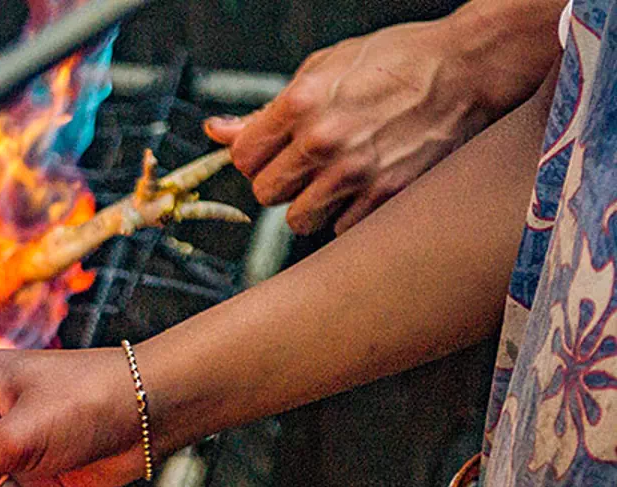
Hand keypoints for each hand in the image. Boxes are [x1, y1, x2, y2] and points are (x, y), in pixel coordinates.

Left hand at [205, 17, 513, 234]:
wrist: (467, 67)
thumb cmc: (394, 60)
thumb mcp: (324, 68)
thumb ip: (268, 109)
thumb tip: (218, 132)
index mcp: (300, 104)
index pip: (243, 158)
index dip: (255, 158)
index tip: (273, 152)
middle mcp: (322, 141)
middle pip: (266, 193)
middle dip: (280, 182)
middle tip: (306, 166)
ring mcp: (354, 172)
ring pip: (299, 219)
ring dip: (310, 205)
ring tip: (334, 179)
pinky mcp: (385, 195)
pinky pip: (341, 228)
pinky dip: (347, 215)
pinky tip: (364, 187)